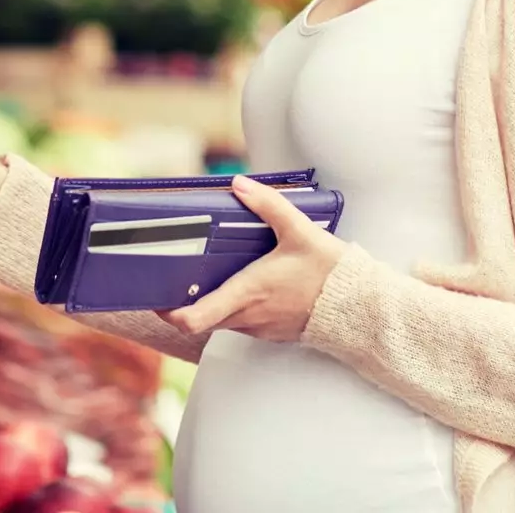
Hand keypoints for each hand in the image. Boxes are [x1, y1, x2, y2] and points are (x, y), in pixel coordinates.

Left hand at [159, 176, 345, 342]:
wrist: (360, 307)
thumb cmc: (329, 273)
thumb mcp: (300, 231)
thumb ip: (268, 205)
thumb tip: (238, 183)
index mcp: (246, 293)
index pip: (192, 318)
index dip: (167, 310)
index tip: (154, 295)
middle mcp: (248, 316)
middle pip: (201, 317)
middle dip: (184, 298)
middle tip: (175, 273)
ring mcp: (259, 328)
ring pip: (222, 318)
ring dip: (212, 300)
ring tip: (207, 271)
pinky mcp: (272, 331)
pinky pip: (243, 320)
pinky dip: (235, 305)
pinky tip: (244, 281)